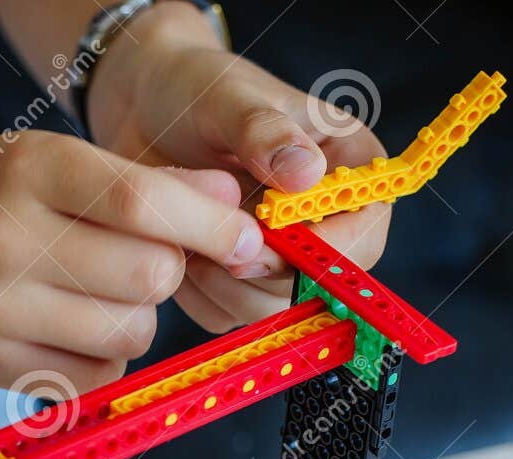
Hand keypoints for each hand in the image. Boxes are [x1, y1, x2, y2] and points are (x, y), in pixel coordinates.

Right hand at [0, 132, 262, 389]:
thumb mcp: (52, 162)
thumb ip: (144, 184)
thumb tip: (229, 208)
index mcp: (29, 170)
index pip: (143, 203)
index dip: (211, 226)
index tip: (244, 239)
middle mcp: (6, 238)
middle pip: (148, 276)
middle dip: (165, 272)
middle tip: (140, 259)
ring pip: (129, 333)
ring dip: (135, 317)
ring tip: (96, 292)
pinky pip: (93, 375)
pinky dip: (101, 356)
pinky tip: (67, 326)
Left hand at [86, 2, 392, 331]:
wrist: (145, 113)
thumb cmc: (196, 91)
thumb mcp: (230, 98)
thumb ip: (266, 133)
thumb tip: (308, 175)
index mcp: (349, 168)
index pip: (367, 232)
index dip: (331, 252)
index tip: (277, 244)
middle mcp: (323, 222)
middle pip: (320, 286)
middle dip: (264, 273)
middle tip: (214, 244)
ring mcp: (280, 258)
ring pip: (268, 309)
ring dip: (222, 283)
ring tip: (187, 233)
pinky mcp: (237, 282)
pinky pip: (223, 314)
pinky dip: (195, 292)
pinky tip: (175, 247)